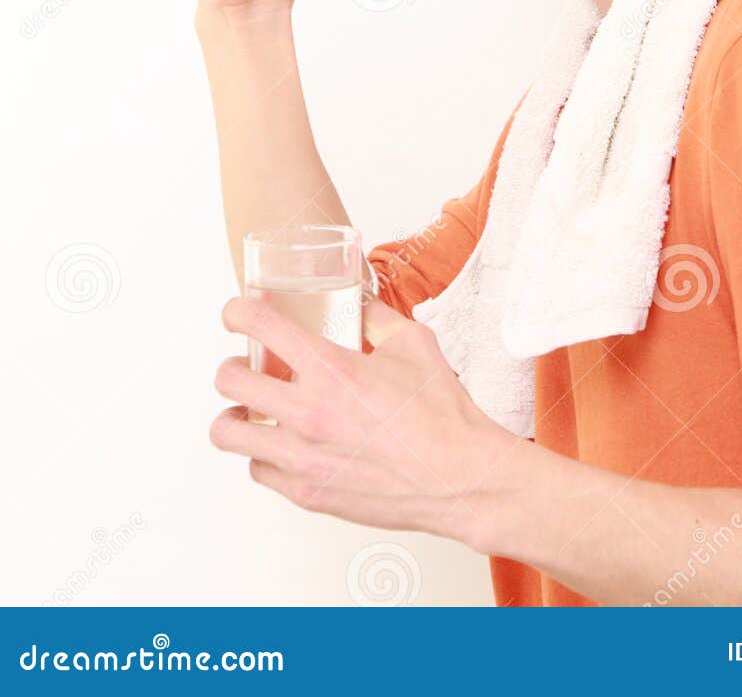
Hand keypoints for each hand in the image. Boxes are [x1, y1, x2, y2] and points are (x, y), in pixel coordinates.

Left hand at [209, 292, 511, 549]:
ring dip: (233, 414)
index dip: (237, 312)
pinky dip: (263, 454)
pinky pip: (258, 470)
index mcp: (331, 368)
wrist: (458, 477)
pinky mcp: (306, 493)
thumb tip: (358, 304)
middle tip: (242, 364)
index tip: (237, 312)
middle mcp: (307, 412)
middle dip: (230, 364)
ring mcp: (302, 457)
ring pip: (227, 433)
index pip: (259, 326)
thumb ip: (376, 318)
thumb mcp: (413, 343)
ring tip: (250, 409)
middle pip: (228, 379)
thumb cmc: (441, 414)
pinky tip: (282, 444)